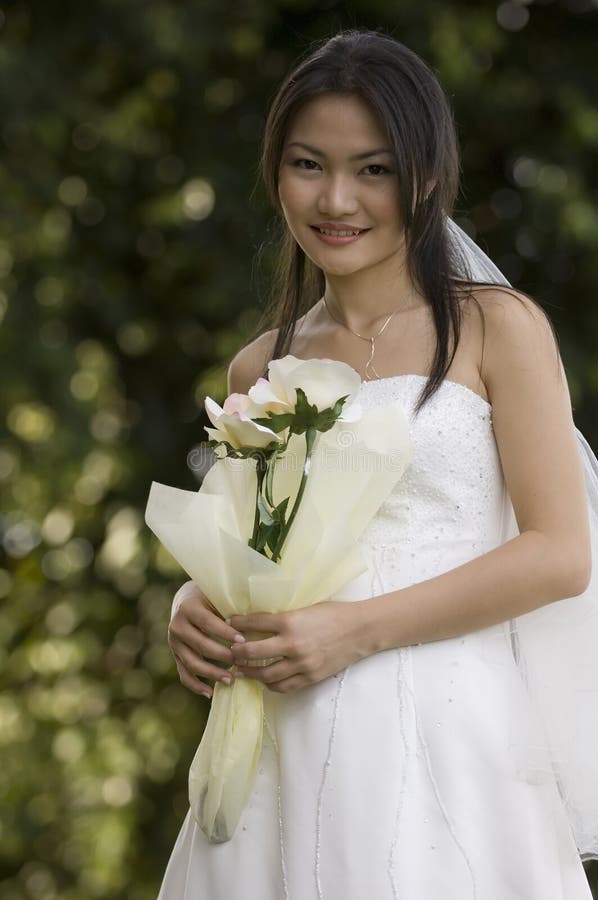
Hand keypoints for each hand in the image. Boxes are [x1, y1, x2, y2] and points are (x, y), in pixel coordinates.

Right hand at [168, 581, 244, 698]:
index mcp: (188, 608)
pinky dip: (196, 685)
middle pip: (200, 645)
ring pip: (192, 663)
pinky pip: (184, 674)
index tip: (243, 641)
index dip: (225, 633)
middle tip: (243, 661)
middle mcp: (177, 626)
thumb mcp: (217, 597)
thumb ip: (230, 610)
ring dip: (212, 673)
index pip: (208, 623)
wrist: (186, 600)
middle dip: (223, 655)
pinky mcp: (175, 656)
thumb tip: (255, 625)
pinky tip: (211, 692)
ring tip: (231, 679)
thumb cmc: (210, 598)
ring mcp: (174, 643)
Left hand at [229, 600, 365, 693]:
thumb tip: (259, 619)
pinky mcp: (310, 677)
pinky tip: (264, 680)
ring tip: (240, 670)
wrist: (360, 630)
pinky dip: (270, 685)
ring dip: (250, 672)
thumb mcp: (305, 608)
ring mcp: (301, 664)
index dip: (237, 624)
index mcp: (290, 621)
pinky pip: (283, 686)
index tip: (228, 624)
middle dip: (236, 653)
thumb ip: (283, 617)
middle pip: (253, 652)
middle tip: (230, 651)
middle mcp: (292, 644)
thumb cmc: (333, 614)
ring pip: (265, 674)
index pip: (254, 623)